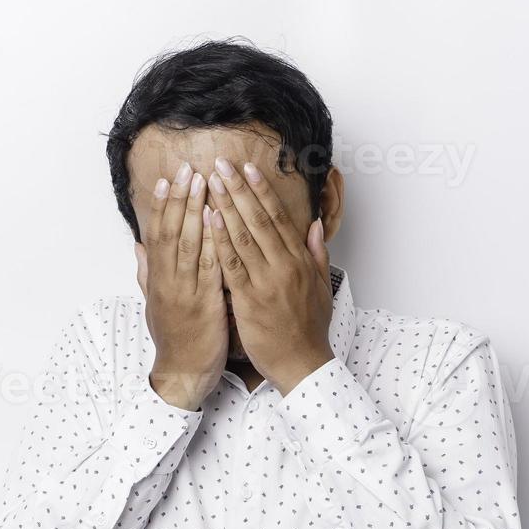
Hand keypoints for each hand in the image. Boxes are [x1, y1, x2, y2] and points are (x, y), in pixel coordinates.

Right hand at [137, 162, 226, 410]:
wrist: (182, 373)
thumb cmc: (174, 338)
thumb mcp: (155, 303)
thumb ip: (146, 273)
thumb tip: (138, 246)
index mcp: (157, 279)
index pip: (157, 234)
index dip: (161, 205)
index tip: (167, 178)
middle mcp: (167, 282)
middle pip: (171, 232)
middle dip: (179, 199)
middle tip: (187, 169)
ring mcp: (184, 292)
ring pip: (188, 245)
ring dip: (195, 212)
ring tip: (203, 184)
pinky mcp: (204, 305)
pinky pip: (209, 269)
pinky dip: (214, 243)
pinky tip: (220, 222)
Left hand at [207, 157, 333, 394]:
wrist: (303, 364)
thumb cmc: (309, 329)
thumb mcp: (320, 287)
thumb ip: (316, 254)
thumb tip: (314, 225)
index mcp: (299, 260)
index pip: (277, 217)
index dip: (261, 190)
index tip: (247, 169)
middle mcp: (283, 265)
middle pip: (258, 218)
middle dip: (238, 189)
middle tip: (221, 164)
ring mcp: (266, 281)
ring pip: (243, 235)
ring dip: (225, 205)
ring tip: (209, 182)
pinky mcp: (249, 299)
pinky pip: (231, 263)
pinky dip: (219, 239)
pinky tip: (208, 220)